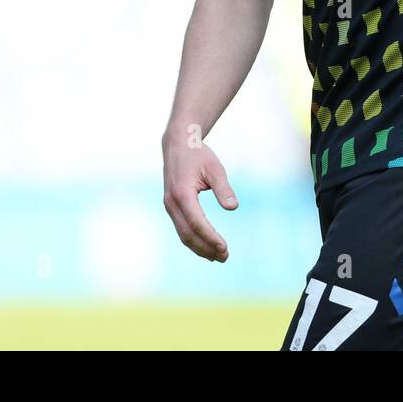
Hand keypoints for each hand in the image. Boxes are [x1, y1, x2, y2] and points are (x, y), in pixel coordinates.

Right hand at [162, 129, 237, 261]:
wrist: (178, 144)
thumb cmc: (198, 155)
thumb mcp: (215, 168)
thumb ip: (223, 188)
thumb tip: (233, 207)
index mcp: (182, 193)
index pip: (197, 223)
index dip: (211, 238)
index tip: (225, 248)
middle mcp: (172, 202)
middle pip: (188, 234)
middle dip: (206, 248)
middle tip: (225, 257)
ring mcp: (169, 206)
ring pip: (183, 234)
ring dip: (199, 248)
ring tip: (218, 257)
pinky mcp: (171, 207)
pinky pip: (181, 228)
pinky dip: (193, 240)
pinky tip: (206, 247)